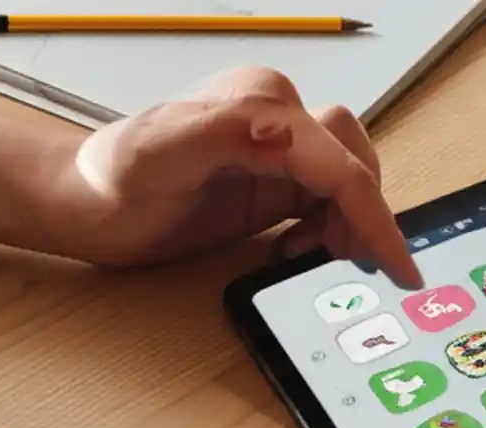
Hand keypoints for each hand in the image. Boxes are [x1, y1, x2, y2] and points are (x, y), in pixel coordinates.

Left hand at [57, 66, 421, 286]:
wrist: (87, 203)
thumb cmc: (113, 180)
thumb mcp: (161, 152)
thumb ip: (226, 133)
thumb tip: (288, 134)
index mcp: (259, 102)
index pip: (337, 163)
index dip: (373, 217)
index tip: (398, 268)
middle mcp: (277, 115)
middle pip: (357, 163)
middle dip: (362, 218)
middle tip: (347, 264)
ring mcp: (280, 146)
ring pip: (351, 180)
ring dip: (346, 224)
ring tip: (308, 255)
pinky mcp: (278, 174)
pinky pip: (330, 197)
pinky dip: (330, 227)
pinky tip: (297, 247)